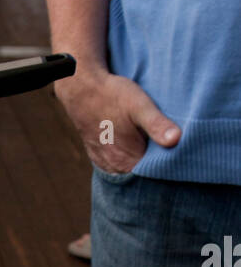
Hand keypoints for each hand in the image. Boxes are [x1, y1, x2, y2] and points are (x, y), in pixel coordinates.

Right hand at [55, 64, 180, 172]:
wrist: (82, 90)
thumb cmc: (113, 96)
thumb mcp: (140, 106)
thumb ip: (157, 124)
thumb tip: (176, 139)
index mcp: (129, 162)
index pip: (158, 177)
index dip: (171, 168)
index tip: (183, 156)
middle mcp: (116, 169)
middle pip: (145, 176)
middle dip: (158, 166)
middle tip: (172, 148)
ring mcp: (107, 165)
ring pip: (133, 170)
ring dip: (144, 162)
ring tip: (154, 145)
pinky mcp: (100, 158)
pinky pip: (121, 165)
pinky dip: (130, 159)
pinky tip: (136, 145)